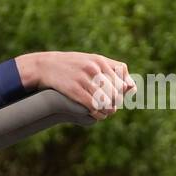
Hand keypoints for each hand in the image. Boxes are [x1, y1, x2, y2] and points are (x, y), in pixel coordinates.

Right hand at [16, 52, 135, 119]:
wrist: (44, 66)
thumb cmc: (69, 66)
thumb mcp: (89, 62)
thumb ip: (109, 70)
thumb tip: (131, 86)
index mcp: (99, 60)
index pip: (122, 77)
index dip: (124, 89)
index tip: (119, 95)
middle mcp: (94, 68)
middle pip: (116, 90)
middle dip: (116, 101)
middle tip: (112, 107)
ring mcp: (84, 78)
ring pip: (106, 99)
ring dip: (108, 109)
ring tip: (107, 113)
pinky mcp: (74, 89)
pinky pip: (92, 104)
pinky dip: (97, 112)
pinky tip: (97, 115)